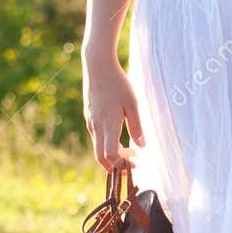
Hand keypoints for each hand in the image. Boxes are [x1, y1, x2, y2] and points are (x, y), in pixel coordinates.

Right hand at [82, 54, 144, 170]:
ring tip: (129, 149)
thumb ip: (136, 126)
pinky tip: (118, 134)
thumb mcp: (132, 104)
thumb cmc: (118, 83)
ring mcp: (90, 121)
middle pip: (100, 157)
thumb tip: (142, 147)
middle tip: (131, 165)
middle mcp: (96, 126)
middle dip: (114, 166)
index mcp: (108, 124)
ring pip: (98, 147)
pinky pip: (96, 136)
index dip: (122, 164)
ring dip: (111, 154)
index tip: (136, 161)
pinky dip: (106, 143)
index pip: (111, 155)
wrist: (98, 66)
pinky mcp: (89, 116)